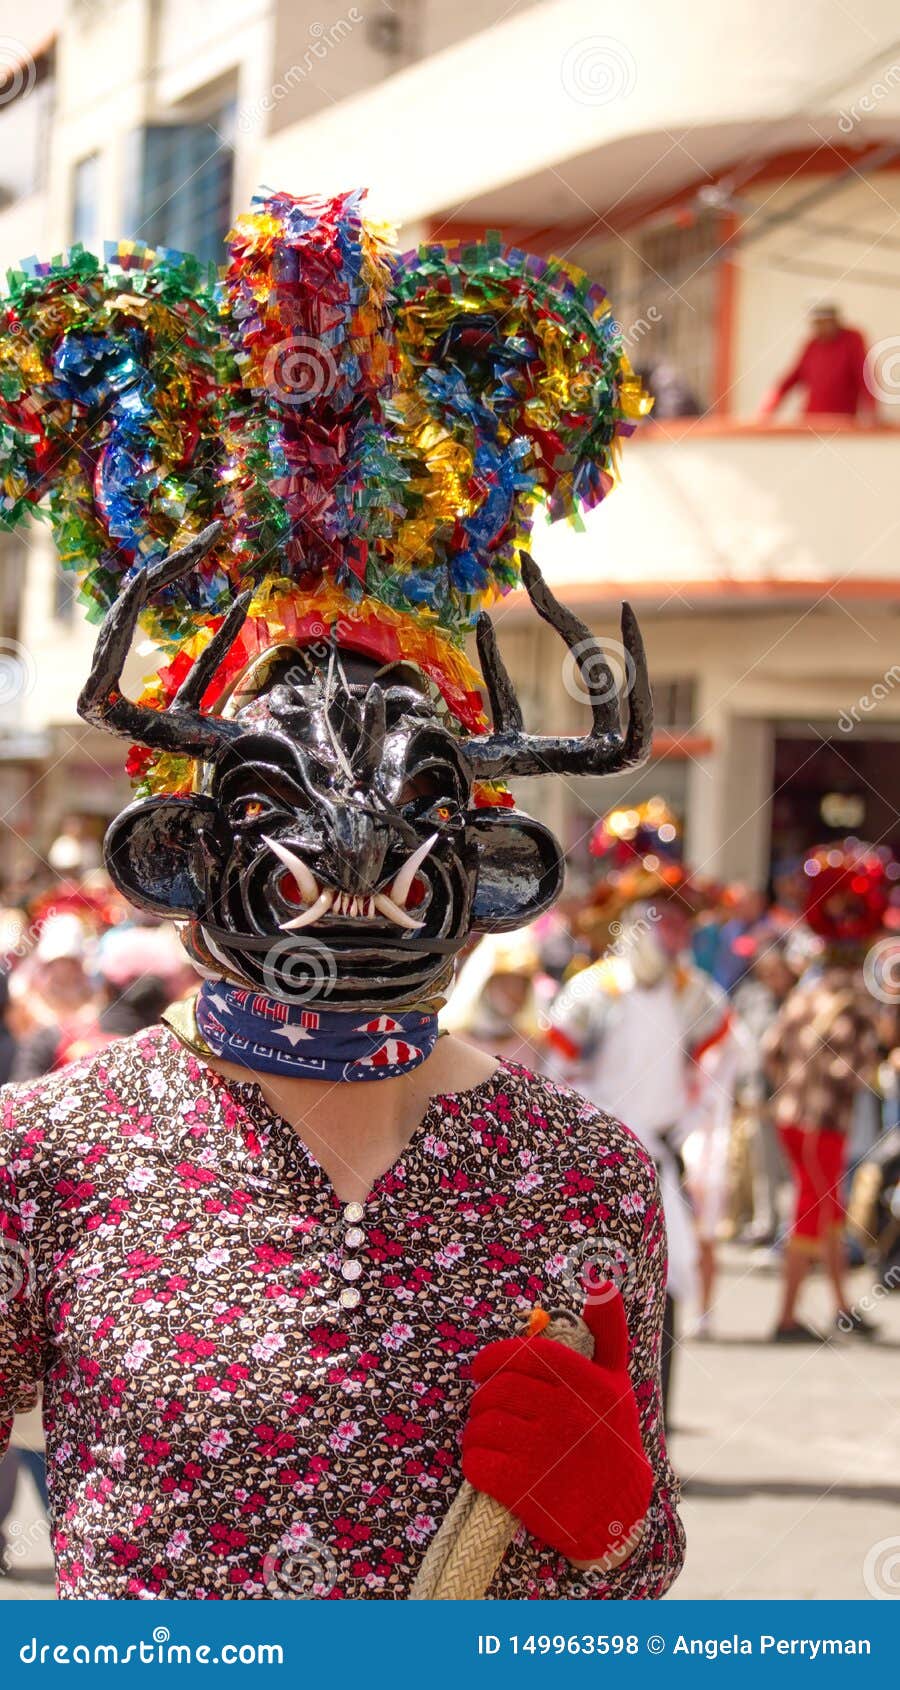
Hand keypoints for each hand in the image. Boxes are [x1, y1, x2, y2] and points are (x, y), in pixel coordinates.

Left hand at [461, 1290, 652, 1564]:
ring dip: (475, 1430)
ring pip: (483, 1426)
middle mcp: (566, 1414)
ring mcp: (544, 1453)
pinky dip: (473, 1461)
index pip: (523, 1355)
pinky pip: (478, 1463)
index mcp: (585, 1382)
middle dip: (483, 1397)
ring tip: (486, 1435)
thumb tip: (601, 1277)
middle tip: (486, 1405)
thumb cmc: (610, 1435)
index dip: (492, 1358)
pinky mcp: (525, 1491)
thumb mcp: (615, 1379)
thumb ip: (607, 1328)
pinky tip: (486, 1463)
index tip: (481, 1368)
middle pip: (497, 1390)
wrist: (617, 1513)